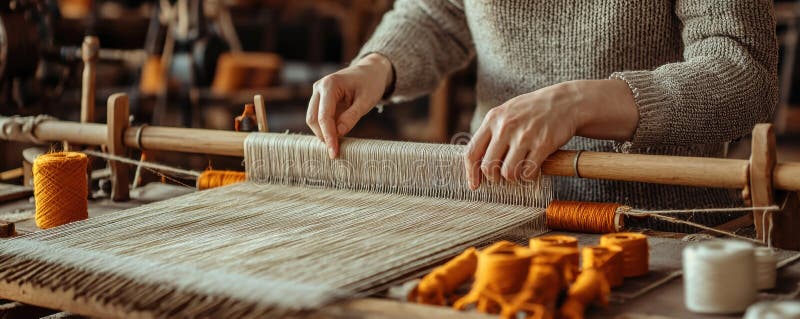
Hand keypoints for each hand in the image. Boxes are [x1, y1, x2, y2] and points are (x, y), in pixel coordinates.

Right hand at [307, 53, 393, 157]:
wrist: (371, 71)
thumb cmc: (370, 83)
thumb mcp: (366, 100)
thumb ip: (352, 116)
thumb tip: (338, 133)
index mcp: (330, 85)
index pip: (324, 116)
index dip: (328, 136)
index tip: (334, 152)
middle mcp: (319, 88)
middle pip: (313, 119)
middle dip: (323, 136)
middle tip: (335, 152)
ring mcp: (318, 94)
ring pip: (313, 119)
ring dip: (323, 133)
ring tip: (337, 145)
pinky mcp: (320, 100)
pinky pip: (318, 117)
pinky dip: (325, 129)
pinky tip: (336, 137)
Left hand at [464, 80, 637, 188]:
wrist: (564, 102)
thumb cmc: (531, 111)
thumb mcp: (506, 113)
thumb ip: (490, 133)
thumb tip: (474, 162)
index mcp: (493, 119)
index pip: (472, 152)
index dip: (471, 173)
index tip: (474, 185)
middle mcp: (506, 127)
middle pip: (488, 167)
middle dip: (493, 178)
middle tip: (500, 178)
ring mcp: (524, 136)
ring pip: (508, 173)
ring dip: (512, 178)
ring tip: (518, 171)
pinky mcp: (543, 144)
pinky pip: (528, 172)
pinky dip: (529, 176)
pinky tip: (532, 169)